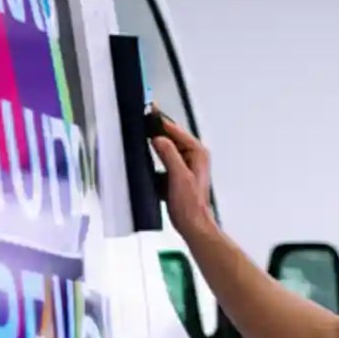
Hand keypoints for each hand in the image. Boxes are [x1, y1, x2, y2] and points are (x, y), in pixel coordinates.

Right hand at [149, 111, 215, 236]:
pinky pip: (164, 162)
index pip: (176, 131)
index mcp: (197, 153)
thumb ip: (169, 155)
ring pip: (167, 149)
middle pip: (171, 138)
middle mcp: (193, 156)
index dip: (161, 121)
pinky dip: (156, 160)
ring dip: (155, 146)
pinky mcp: (178, 176)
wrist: (192, 225)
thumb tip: (158, 138)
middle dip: (156, 132)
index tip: (149, 112)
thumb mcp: (178, 177)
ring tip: (141, 138)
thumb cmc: (189, 205)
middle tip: (141, 123)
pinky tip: (146, 159)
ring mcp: (186, 166)